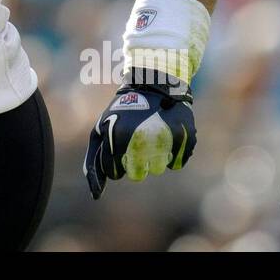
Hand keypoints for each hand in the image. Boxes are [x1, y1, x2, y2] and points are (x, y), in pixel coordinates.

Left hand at [83, 70, 196, 200]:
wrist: (153, 84)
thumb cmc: (122, 112)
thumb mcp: (101, 130)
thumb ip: (94, 162)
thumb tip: (95, 196)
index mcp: (117, 138)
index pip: (115, 173)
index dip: (116, 163)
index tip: (119, 149)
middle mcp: (141, 140)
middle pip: (136, 175)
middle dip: (135, 163)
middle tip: (136, 143)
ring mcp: (165, 140)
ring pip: (156, 169)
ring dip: (153, 158)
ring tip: (151, 136)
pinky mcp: (184, 138)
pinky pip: (176, 163)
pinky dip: (171, 153)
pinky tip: (166, 136)